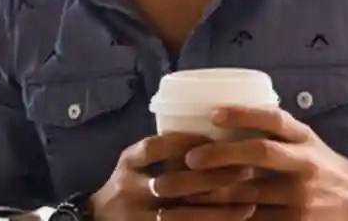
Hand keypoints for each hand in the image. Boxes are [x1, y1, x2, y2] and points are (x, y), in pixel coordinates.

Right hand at [89, 133, 258, 219]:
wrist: (98, 220)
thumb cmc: (129, 186)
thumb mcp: (138, 164)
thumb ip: (166, 153)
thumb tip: (218, 135)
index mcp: (128, 163)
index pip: (155, 147)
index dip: (188, 142)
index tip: (218, 140)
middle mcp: (128, 191)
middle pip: (173, 183)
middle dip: (212, 178)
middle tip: (246, 171)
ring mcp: (135, 218)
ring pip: (181, 216)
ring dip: (217, 211)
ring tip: (248, 205)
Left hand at [183, 106, 347, 219]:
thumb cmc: (329, 172)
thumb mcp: (312, 143)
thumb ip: (281, 131)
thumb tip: (233, 113)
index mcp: (306, 140)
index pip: (274, 121)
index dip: (243, 115)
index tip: (213, 114)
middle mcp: (305, 166)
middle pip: (258, 155)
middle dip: (217, 158)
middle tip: (187, 161)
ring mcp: (301, 200)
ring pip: (249, 195)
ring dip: (213, 195)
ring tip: (183, 193)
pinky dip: (230, 220)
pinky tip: (207, 218)